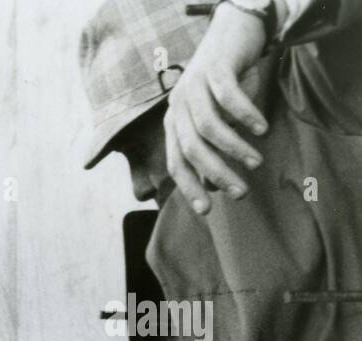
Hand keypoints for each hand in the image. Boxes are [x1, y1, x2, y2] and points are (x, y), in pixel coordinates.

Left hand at [164, 2, 270, 214]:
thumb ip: (211, 146)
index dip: (189, 187)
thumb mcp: (215, 117)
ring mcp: (193, 86)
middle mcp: (178, 106)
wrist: (233, 32)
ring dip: (233, 148)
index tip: (207, 211)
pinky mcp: (214, 68)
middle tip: (241, 191)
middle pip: (192, 149)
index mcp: (175, 122)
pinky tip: (262, 129)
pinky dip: (245, 115)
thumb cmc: (225, 82)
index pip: (176, 162)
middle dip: (216, 174)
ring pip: (209, 127)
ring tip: (255, 163)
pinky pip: (228, 97)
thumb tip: (213, 184)